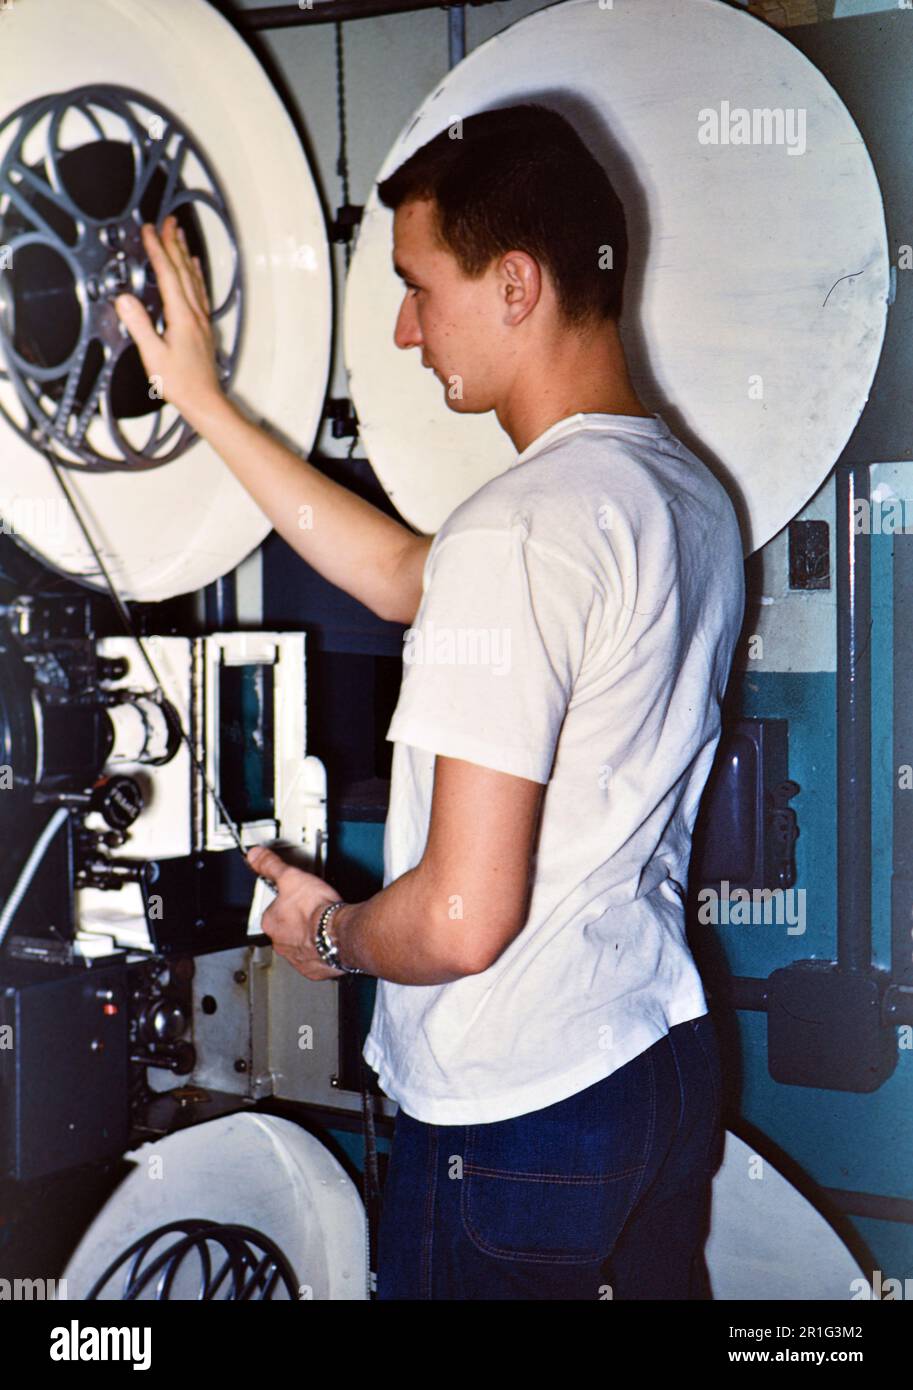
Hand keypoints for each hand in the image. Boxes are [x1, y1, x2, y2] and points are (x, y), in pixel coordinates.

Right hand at [115, 214, 222, 425]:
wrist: (205, 401)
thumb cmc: (180, 383)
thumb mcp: (152, 355)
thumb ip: (139, 326)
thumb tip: (125, 300)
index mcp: (182, 317)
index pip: (168, 275)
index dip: (158, 250)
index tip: (149, 230)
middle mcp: (195, 314)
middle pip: (184, 270)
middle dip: (174, 243)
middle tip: (168, 220)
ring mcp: (202, 319)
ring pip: (194, 278)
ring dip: (185, 254)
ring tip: (180, 234)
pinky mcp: (204, 327)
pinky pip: (201, 292)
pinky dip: (196, 274)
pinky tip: (195, 267)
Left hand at [246, 845, 344, 980]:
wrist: (340, 934)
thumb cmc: (316, 910)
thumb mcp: (290, 877)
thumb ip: (271, 866)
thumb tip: (254, 856)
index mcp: (271, 923)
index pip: (273, 910)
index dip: (287, 902)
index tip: (298, 897)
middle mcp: (280, 943)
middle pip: (285, 929)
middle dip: (298, 922)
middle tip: (313, 910)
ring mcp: (297, 958)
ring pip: (300, 946)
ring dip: (309, 937)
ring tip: (324, 924)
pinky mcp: (314, 970)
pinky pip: (316, 960)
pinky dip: (322, 952)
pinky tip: (331, 941)